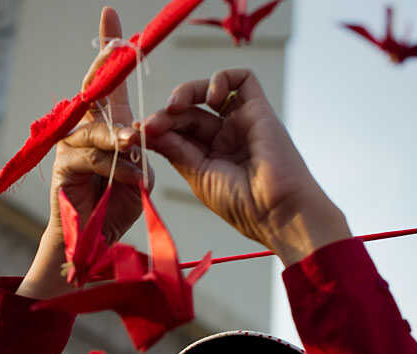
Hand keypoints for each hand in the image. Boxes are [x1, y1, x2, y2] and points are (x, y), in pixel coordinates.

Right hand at [20, 7, 149, 298]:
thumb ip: (140, 156)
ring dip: (118, 138)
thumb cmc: (115, 210)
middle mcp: (84, 130)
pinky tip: (129, 176)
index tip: (109, 16)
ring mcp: (69, 147)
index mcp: (107, 127)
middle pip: (94, 94)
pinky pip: (90, 156)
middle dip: (109, 83)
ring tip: (134, 147)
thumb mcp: (139, 178)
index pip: (108, 82)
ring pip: (96, 129)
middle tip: (129, 84)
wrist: (90, 246)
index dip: (107, 48)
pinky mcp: (62, 168)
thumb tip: (138, 143)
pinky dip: (113, 166)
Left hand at [141, 69, 350, 265]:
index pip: (177, 133)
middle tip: (151, 124)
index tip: (140, 133)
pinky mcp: (260, 109)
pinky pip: (242, 79)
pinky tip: (211, 99)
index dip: (158, 128)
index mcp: (208, 158)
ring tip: (175, 106)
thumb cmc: (239, 203)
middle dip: (167, 115)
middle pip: (189, 113)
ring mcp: (241, 122)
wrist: (276, 210)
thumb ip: (174, 149)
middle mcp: (224, 138)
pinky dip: (222, 79)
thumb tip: (145, 129)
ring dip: (186, 92)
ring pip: (210, 92)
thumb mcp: (197, 175)